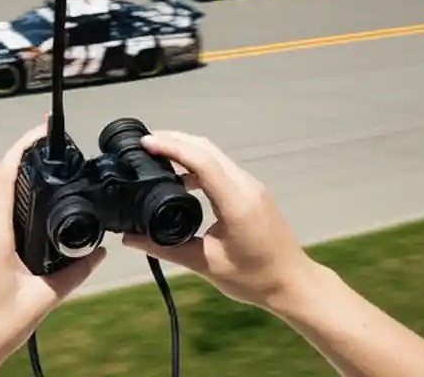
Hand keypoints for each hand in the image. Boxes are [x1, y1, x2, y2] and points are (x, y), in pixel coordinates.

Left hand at [0, 119, 108, 376]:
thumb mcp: (43, 300)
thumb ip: (74, 273)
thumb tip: (97, 254)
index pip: (3, 176)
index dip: (21, 147)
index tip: (39, 132)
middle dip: (19, 156)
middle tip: (44, 144)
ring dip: (10, 176)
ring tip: (36, 166)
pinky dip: (3, 197)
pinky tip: (21, 205)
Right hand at [121, 131, 317, 312]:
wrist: (293, 283)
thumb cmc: (254, 278)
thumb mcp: (206, 264)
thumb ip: (166, 248)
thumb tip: (129, 238)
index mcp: (236, 202)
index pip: (201, 161)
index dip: (171, 148)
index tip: (145, 144)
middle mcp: (246, 186)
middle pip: (207, 149)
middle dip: (175, 140)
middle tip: (144, 144)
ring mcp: (252, 186)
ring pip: (215, 155)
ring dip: (187, 150)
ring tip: (157, 157)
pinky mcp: (252, 191)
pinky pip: (222, 167)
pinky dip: (199, 163)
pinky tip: (181, 179)